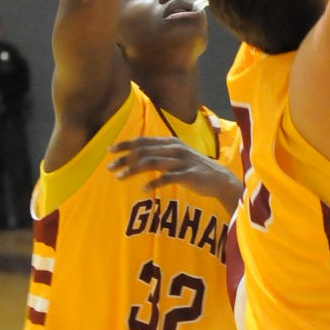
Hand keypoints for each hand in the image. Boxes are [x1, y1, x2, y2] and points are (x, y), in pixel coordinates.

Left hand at [108, 137, 241, 204]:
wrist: (219, 179)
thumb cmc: (194, 168)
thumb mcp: (177, 156)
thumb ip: (159, 153)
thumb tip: (136, 155)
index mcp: (170, 142)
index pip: (143, 140)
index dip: (125, 144)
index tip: (109, 150)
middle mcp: (175, 149)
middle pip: (144, 151)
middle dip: (124, 159)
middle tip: (109, 168)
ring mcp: (181, 161)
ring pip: (151, 163)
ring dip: (132, 170)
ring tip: (119, 178)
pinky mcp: (187, 175)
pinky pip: (166, 178)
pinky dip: (153, 183)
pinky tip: (143, 189)